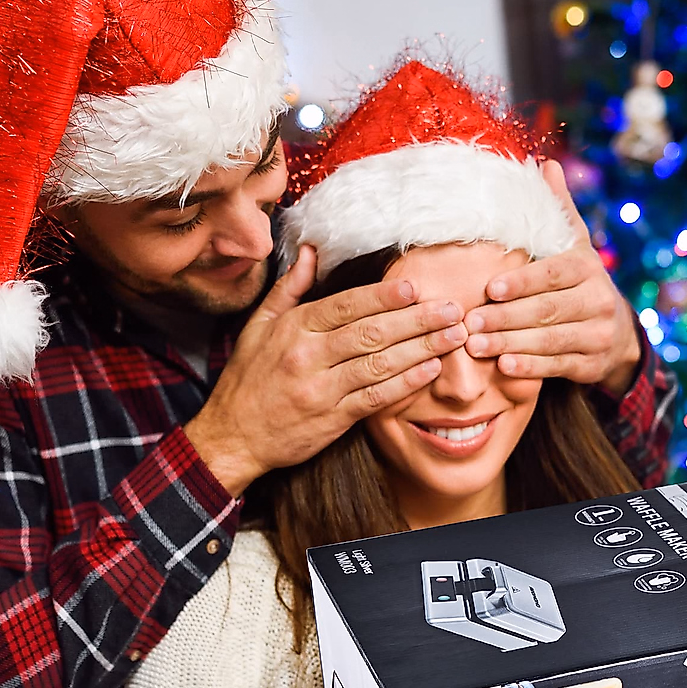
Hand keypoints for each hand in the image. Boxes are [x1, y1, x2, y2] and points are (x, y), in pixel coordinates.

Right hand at [186, 246, 466, 493]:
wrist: (233, 437)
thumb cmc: (248, 378)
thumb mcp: (258, 326)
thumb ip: (289, 288)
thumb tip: (311, 251)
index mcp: (293, 329)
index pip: (345, 306)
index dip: (383, 297)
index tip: (415, 287)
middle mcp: (308, 357)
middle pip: (371, 332)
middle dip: (417, 320)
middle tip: (453, 309)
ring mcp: (322, 390)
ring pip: (379, 364)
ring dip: (421, 349)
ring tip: (453, 337)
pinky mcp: (332, 420)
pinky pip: (375, 398)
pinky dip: (405, 383)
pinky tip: (430, 370)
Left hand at [462, 159, 642, 396]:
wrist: (616, 330)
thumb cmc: (578, 281)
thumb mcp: (573, 245)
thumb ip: (558, 211)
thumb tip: (546, 164)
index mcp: (587, 268)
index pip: (553, 274)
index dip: (523, 282)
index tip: (490, 288)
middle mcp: (598, 300)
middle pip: (547, 310)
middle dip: (506, 317)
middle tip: (470, 322)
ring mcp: (598, 334)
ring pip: (550, 340)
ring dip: (510, 343)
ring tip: (477, 345)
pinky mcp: (591, 363)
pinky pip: (557, 365)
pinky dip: (530, 367)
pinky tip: (504, 366)